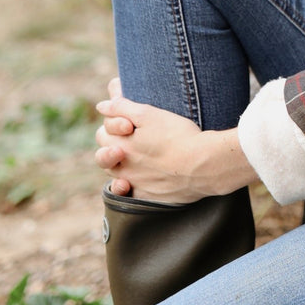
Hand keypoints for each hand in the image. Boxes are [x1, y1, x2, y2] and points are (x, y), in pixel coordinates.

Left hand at [94, 77, 256, 202]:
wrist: (204, 164)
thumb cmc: (177, 135)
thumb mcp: (148, 113)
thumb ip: (121, 107)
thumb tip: (101, 106)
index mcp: (119, 147)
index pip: (102, 133)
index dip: (114, 122)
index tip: (130, 120)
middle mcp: (122, 169)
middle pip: (105, 156)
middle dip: (112, 143)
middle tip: (131, 134)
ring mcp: (135, 185)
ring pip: (117, 175)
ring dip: (121, 164)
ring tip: (137, 154)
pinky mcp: (149, 197)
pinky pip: (133, 194)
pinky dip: (133, 186)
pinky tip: (143, 177)